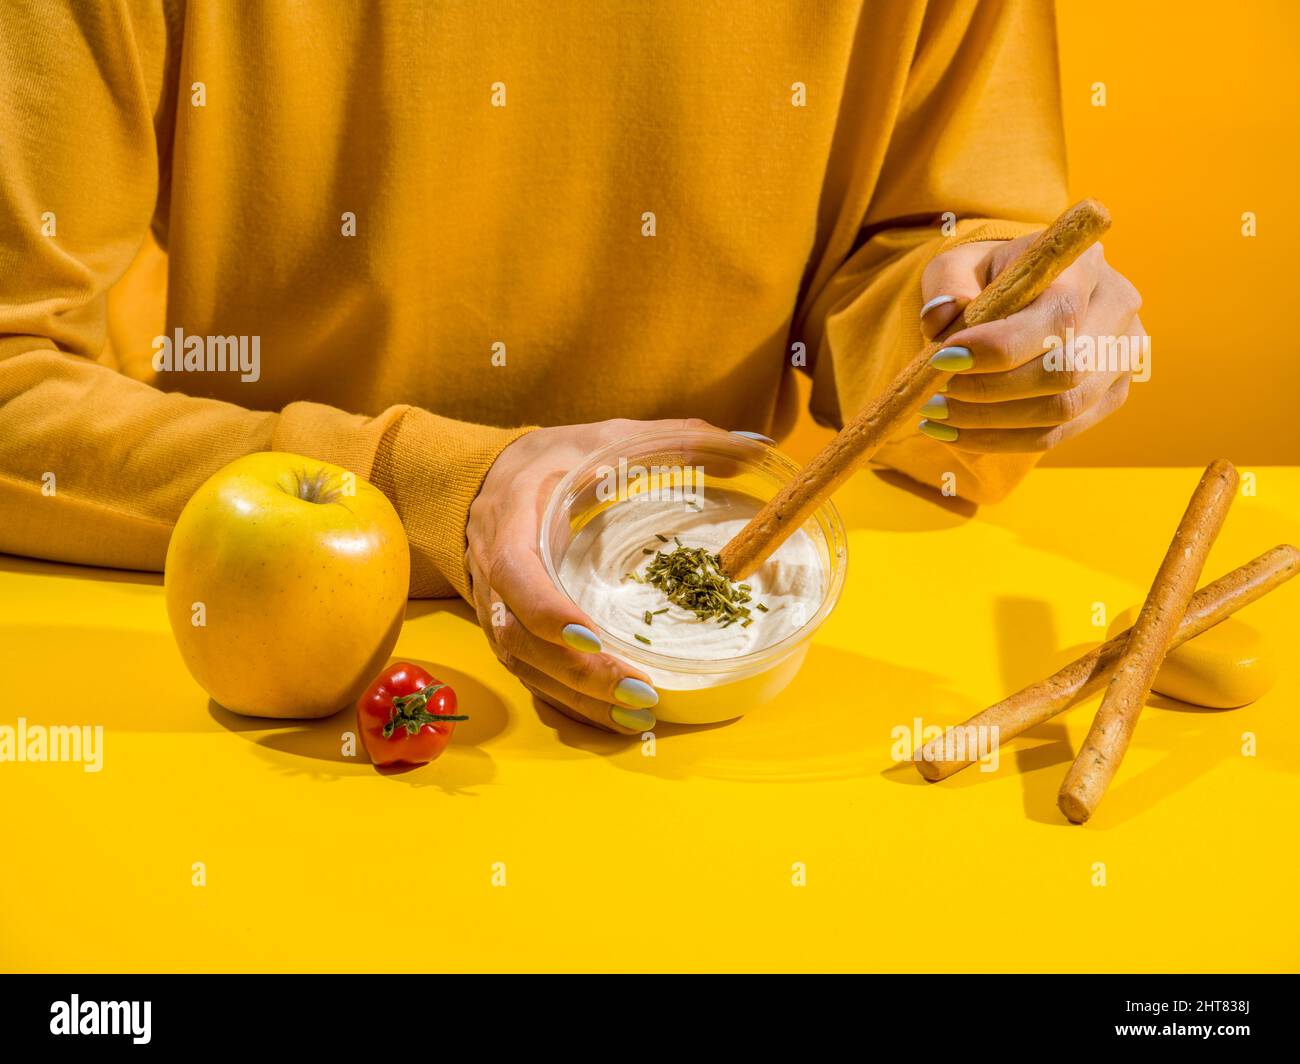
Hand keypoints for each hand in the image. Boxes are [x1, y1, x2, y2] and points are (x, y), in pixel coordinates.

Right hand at [466, 417, 715, 733]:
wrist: (490, 478)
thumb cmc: (556, 460)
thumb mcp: (607, 438)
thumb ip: (674, 440)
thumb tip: (750, 447)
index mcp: (513, 517)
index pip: (515, 571)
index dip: (546, 609)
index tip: (593, 635)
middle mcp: (493, 571)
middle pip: (520, 638)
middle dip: (579, 671)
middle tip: (640, 691)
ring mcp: (495, 607)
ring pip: (525, 666)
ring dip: (579, 698)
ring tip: (641, 715)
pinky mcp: (509, 631)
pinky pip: (532, 676)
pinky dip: (573, 702)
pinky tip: (618, 718)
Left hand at [916, 235, 1143, 451]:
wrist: (1026, 292)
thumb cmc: (989, 277)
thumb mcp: (959, 265)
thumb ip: (946, 285)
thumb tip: (939, 318)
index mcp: (1085, 266)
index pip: (1057, 316)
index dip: (999, 347)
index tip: (941, 360)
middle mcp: (1117, 310)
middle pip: (1065, 370)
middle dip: (990, 390)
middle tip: (932, 397)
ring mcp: (1121, 357)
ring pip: (1062, 410)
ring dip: (990, 422)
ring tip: (935, 416)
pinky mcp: (1109, 395)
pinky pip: (1056, 433)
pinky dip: (1000, 440)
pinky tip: (954, 433)